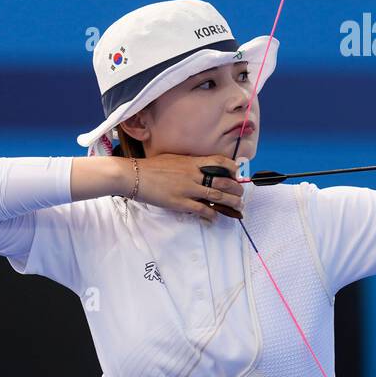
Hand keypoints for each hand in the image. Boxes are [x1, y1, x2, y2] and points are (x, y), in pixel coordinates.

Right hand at [127, 154, 243, 220]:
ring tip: (237, 207)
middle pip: (222, 181)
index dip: (232, 168)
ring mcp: (187, 189)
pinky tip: (215, 218)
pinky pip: (201, 210)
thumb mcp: (174, 159)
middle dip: (236, 189)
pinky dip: (211, 214)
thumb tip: (201, 167)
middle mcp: (193, 175)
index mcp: (192, 162)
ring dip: (230, 203)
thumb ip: (189, 163)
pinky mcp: (180, 203)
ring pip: (216, 196)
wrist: (134, 175)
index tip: (237, 174)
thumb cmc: (152, 167)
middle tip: (241, 195)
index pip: (219, 162)